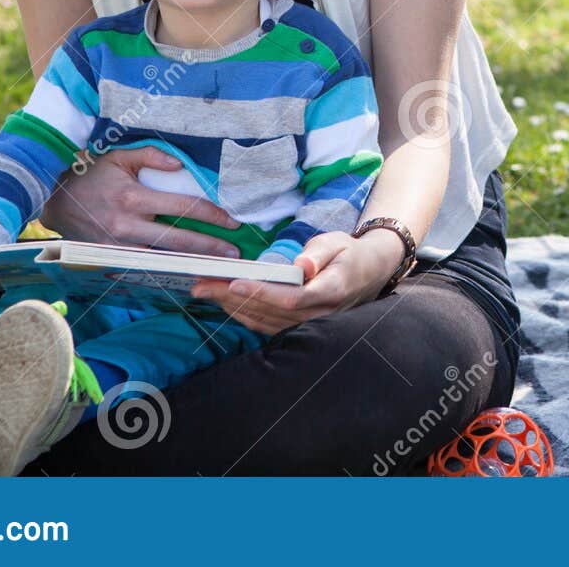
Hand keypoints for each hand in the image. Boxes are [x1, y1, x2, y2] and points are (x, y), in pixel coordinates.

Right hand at [41, 145, 242, 256]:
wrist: (54, 200)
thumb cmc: (92, 175)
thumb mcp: (119, 157)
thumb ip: (151, 156)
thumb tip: (180, 165)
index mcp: (133, 197)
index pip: (182, 207)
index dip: (210, 215)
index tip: (232, 221)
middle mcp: (127, 225)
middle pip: (177, 240)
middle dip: (208, 247)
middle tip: (234, 254)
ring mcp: (117, 246)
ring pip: (162, 259)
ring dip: (190, 264)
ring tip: (216, 268)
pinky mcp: (109, 258)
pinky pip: (143, 266)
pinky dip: (165, 270)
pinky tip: (184, 273)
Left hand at [190, 229, 403, 334]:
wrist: (367, 274)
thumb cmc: (348, 253)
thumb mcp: (337, 242)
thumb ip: (318, 253)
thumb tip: (302, 265)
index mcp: (331, 290)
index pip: (291, 297)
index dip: (261, 293)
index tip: (234, 282)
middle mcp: (320, 314)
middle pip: (270, 311)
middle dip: (232, 298)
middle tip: (201, 284)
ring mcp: (310, 325)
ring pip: (265, 322)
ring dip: (232, 307)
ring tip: (204, 291)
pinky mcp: (300, 327)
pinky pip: (268, 326)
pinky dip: (243, 315)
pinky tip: (223, 303)